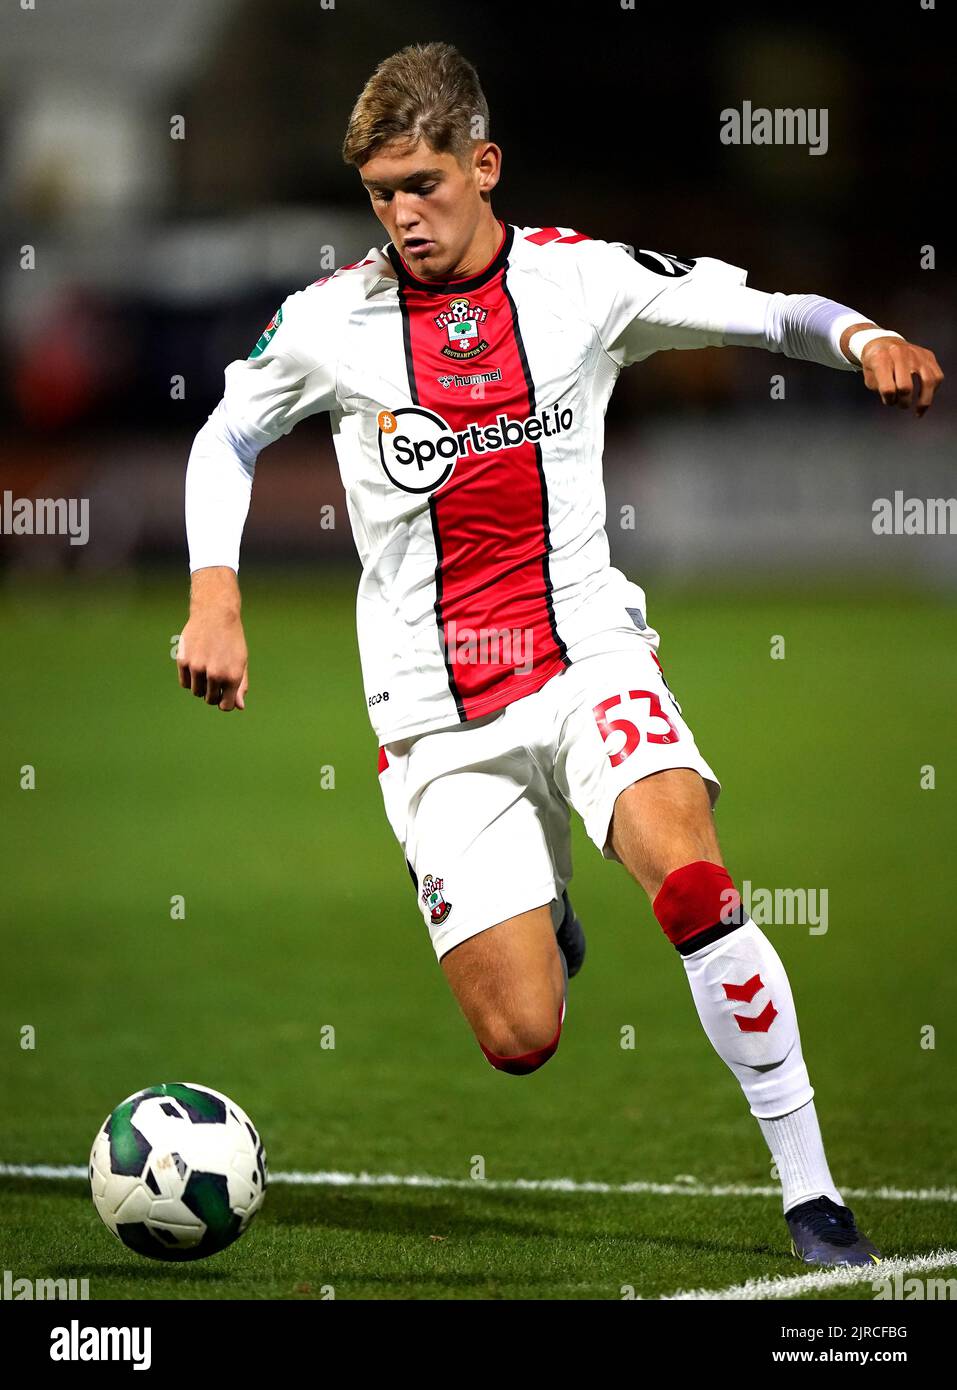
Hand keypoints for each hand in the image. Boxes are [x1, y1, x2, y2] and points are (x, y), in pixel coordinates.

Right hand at [177, 567, 248, 711]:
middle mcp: (215, 674)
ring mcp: (197, 668)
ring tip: (207, 669)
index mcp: (232, 676)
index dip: (225, 702)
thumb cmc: (232, 640)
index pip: (225, 706)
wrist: (215, 614)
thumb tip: (239, 707)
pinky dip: (190, 679)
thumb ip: (240, 686)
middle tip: (216, 678)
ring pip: (196, 692)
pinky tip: (197, 665)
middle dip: (213, 693)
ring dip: (201, 686)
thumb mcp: (241, 662)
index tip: (224, 695)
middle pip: (210, 700)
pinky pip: (185, 682)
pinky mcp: (183, 661)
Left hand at [841, 323, 943, 416]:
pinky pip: (936, 377)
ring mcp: (916, 353)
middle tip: (901, 404)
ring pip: (928, 381)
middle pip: (906, 387)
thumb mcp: (869, 378)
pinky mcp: (928, 355)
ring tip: (918, 410)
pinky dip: (932, 391)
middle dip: (903, 402)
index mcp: (881, 359)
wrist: (883, 344)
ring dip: (923, 401)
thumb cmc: (875, 365)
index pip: (888, 389)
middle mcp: (900, 354)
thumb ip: (880, 390)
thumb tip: (896, 398)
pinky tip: (926, 398)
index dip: (888, 401)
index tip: (888, 400)